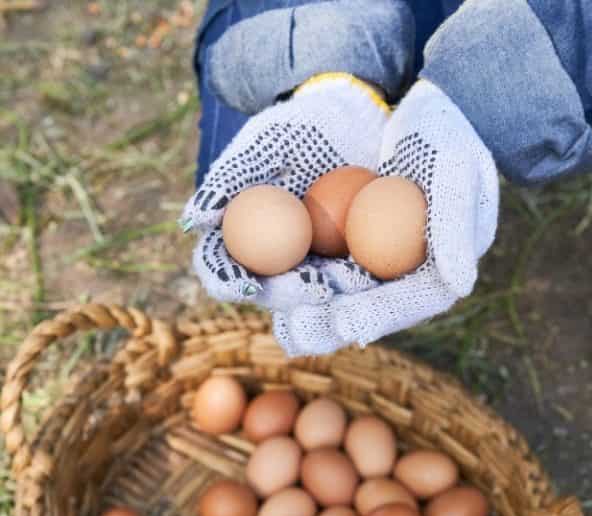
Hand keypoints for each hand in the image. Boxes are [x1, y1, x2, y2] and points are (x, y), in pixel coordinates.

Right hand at [182, 74, 387, 308]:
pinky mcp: (351, 262)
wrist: (353, 117)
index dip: (229, 282)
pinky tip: (372, 274)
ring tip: (350, 280)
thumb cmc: (299, 127)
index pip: (222, 270)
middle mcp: (274, 259)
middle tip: (312, 286)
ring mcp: (314, 264)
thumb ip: (227, 180)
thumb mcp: (265, 144)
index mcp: (241, 238)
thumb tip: (192, 222)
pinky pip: (354, 278)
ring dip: (331, 294)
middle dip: (291, 296)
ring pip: (315, 293)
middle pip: (273, 293)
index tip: (247, 282)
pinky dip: (361, 280)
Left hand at [272, 80, 499, 356]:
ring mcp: (348, 261)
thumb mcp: (457, 174)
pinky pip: (289, 261)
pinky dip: (264, 270)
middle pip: (352, 310)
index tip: (348, 324)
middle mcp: (383, 277)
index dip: (374, 317)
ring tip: (261, 304)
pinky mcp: (316, 241)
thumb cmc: (444, 141)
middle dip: (322, 323)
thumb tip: (460, 285)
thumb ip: (456, 228)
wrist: (404, 110)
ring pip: (315, 293)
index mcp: (426, 274)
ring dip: (286, 303)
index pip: (401, 305)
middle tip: (298, 329)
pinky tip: (238, 276)